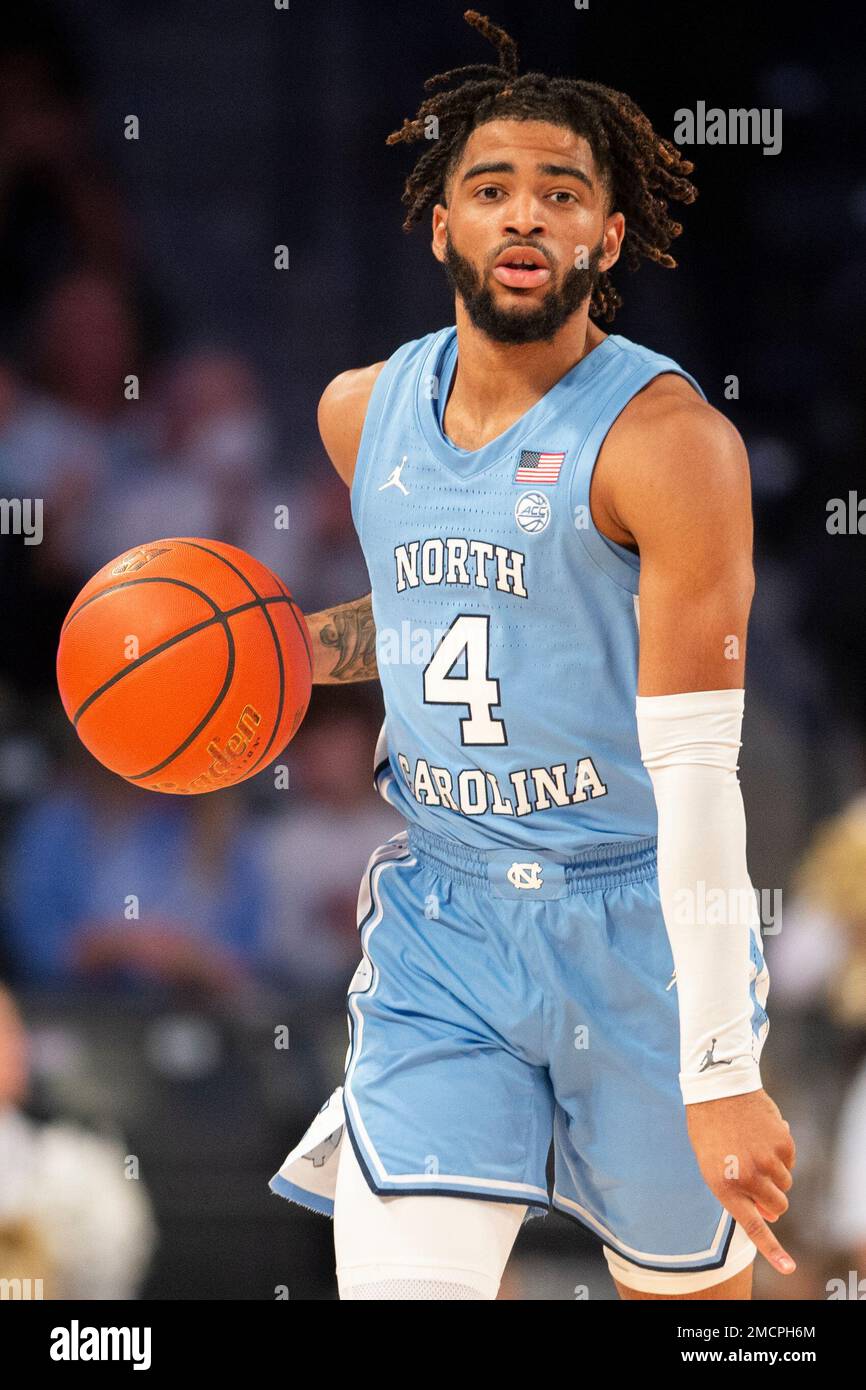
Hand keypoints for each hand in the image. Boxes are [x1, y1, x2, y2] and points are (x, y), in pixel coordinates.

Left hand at [686, 1088, 796, 1275]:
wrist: (716, 1087)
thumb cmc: (709, 1129)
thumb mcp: (712, 1165)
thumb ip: (738, 1193)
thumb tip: (772, 1214)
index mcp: (724, 1185)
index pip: (753, 1226)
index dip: (772, 1249)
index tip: (788, 1267)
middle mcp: (749, 1176)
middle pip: (778, 1207)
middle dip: (773, 1200)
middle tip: (758, 1181)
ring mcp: (767, 1159)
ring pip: (785, 1184)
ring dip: (775, 1174)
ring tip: (752, 1149)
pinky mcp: (782, 1142)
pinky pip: (790, 1161)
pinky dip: (780, 1153)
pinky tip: (761, 1135)